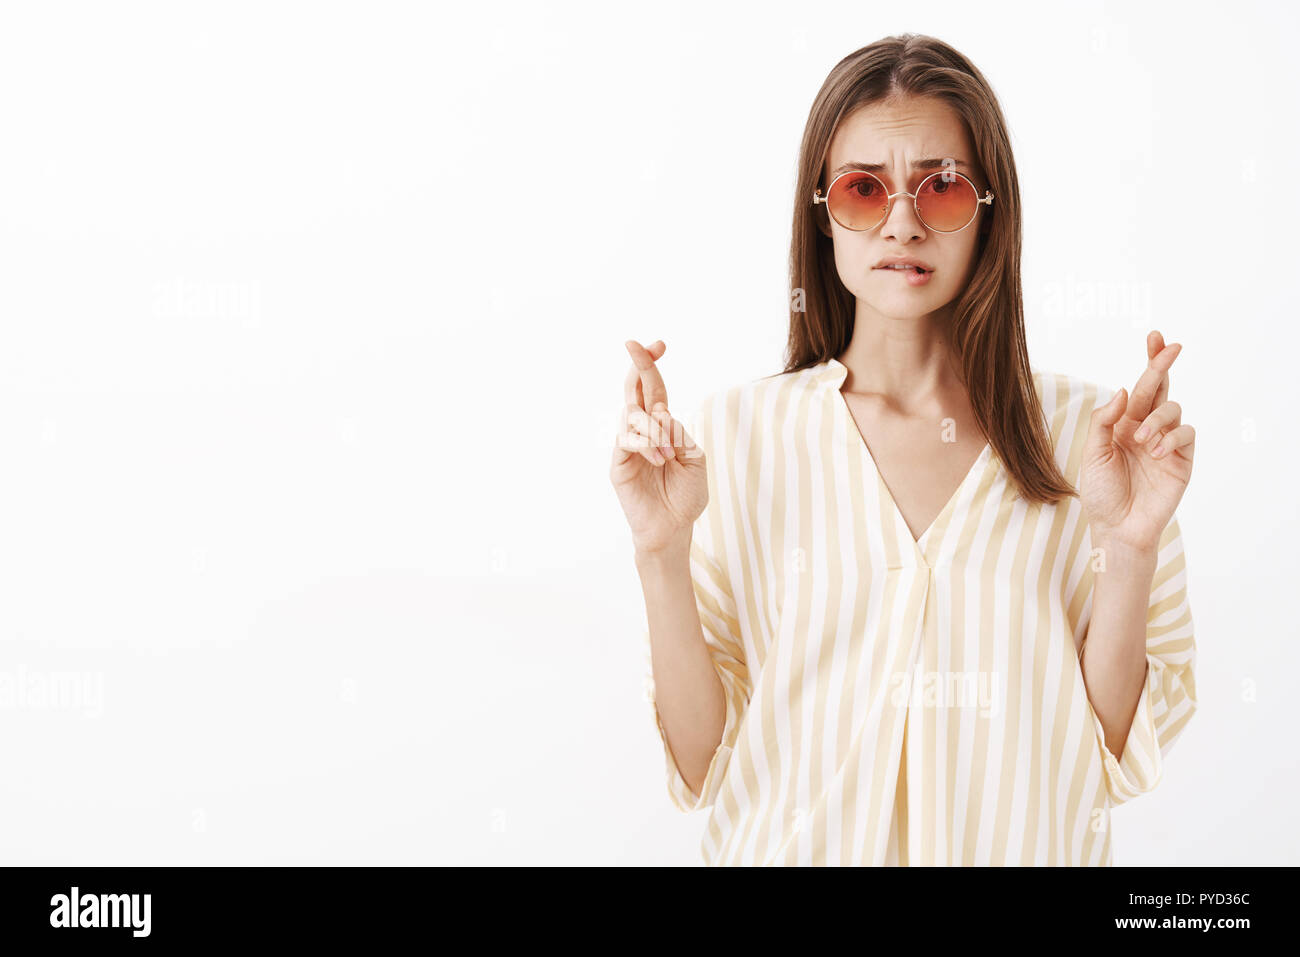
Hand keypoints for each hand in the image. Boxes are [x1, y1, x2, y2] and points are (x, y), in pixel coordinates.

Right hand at [609, 339, 708, 556]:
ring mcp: (628, 446)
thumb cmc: (685, 496)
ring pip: (633, 414)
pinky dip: (646, 444)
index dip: (653, 365)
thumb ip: (681, 434)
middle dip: (639, 364)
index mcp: (663, 427)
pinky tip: (659, 460)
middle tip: (636, 344)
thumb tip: (661, 412)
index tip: (659, 344)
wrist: (673, 528)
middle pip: (635, 389)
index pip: (655, 389)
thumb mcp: (695, 459)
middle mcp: (643, 431)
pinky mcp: (619, 463)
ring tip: (669, 456)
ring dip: (656, 429)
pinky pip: (627, 438)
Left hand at [1079, 330, 1195, 553]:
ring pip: (1173, 409)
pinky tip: (1155, 452)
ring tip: (1142, 442)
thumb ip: (1104, 421)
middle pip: (1160, 388)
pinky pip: (1186, 434)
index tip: (1154, 337)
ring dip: (1157, 419)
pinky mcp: (1182, 460)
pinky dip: (1171, 438)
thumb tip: (1124, 390)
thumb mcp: (1093, 453)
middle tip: (1170, 349)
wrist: (1117, 527)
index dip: (1149, 361)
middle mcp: (1146, 428)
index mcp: (1123, 423)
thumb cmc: (1101, 493)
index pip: (1139, 387)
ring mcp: (1167, 443)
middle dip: (1163, 366)